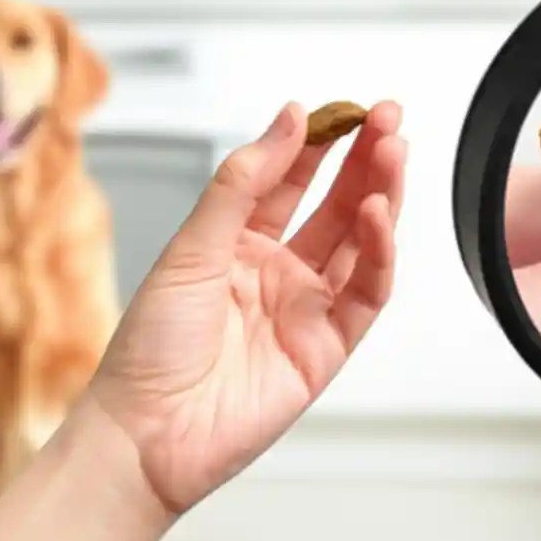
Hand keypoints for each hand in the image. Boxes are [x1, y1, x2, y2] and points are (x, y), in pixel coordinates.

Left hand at [90, 101, 406, 512]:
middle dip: (364, 159)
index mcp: (238, 244)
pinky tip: (378, 214)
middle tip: (387, 118)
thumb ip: (244, 183)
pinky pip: (365, 293)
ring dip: (380, 196)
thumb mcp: (193, 246)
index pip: (290, 180)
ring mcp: (306, 308)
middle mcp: (278, 272)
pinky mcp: (327, 347)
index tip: (342, 108)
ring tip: (394, 152)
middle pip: (335, 205)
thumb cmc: (151, 347)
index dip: (319, 142)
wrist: (147, 432)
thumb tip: (285, 120)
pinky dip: (379, 253)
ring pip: (359, 243)